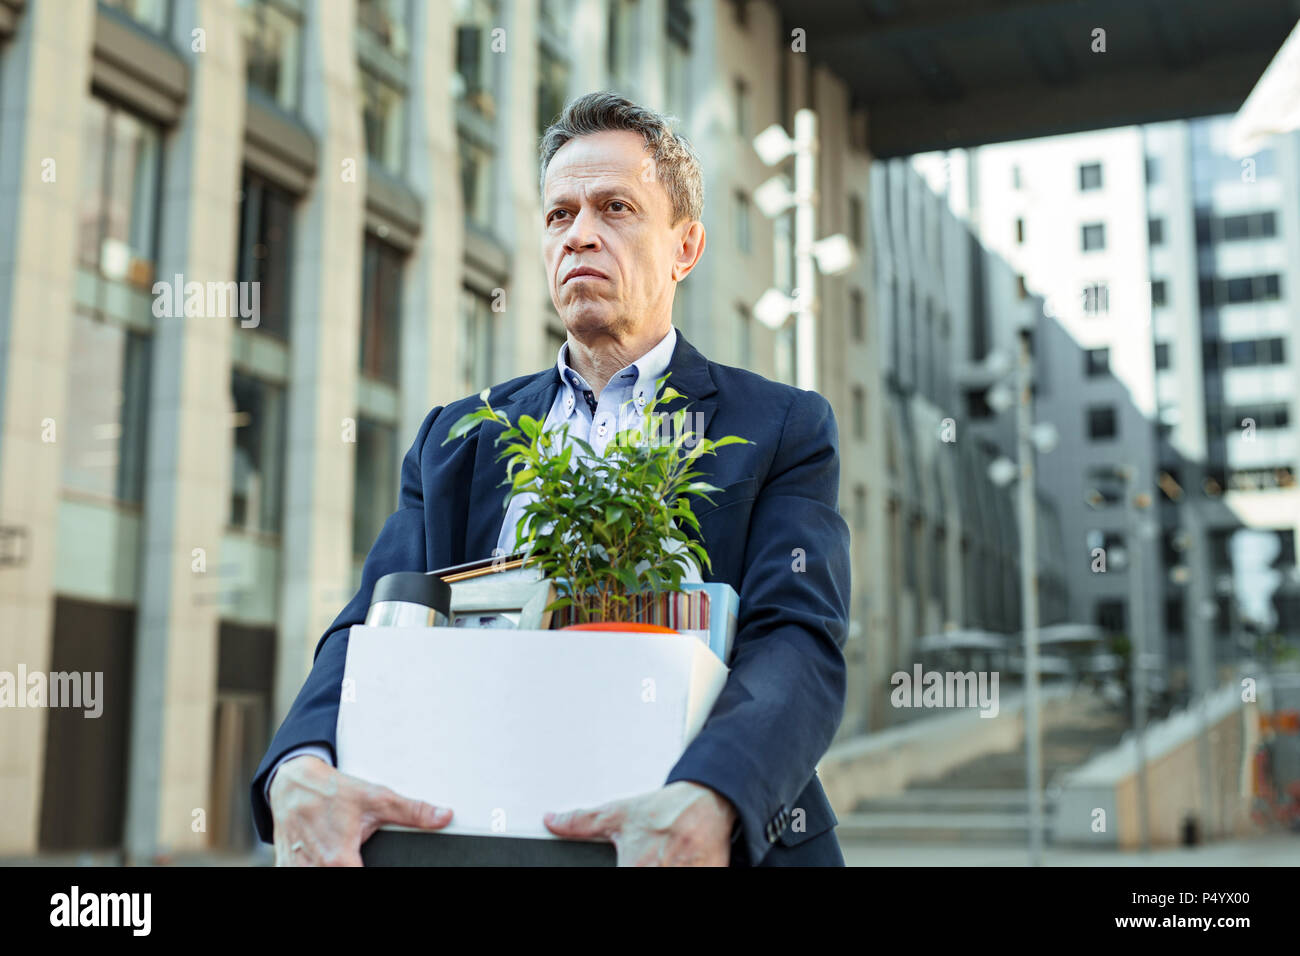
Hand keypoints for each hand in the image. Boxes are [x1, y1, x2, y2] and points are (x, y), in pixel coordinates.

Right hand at [269, 755, 452, 865]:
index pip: (362, 880)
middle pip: (339, 878)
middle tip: (360, 854)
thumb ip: (413, 812)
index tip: (385, 864)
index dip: (381, 873)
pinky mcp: (285, 867)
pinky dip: (313, 867)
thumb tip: (444, 817)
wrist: (292, 783)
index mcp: (339, 859)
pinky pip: (297, 875)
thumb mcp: (376, 798)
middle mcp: (315, 868)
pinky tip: (323, 858)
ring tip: (345, 854)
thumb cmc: (332, 791)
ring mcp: (297, 869)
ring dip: (332, 867)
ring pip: (318, 877)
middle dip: (354, 866)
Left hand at [543, 781, 735, 865]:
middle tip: (651, 857)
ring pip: (669, 880)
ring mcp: (685, 878)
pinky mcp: (709, 876)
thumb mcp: (619, 814)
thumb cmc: (666, 810)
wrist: (709, 801)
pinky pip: (698, 880)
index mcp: (632, 868)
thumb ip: (581, 822)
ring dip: (666, 869)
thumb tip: (553, 821)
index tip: (628, 864)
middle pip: (645, 878)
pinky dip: (687, 870)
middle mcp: (657, 875)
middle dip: (646, 868)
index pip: (617, 878)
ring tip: (667, 858)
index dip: (621, 871)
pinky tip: (682, 861)